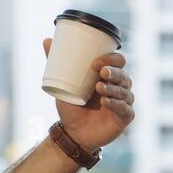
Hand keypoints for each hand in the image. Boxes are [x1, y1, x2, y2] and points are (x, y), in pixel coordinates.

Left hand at [42, 38, 134, 152]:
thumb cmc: (72, 106)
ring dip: (113, 88)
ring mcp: (124, 103)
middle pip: (124, 75)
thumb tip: (47, 40)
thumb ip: (57, 62)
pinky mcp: (125, 117)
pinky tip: (106, 102)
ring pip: (125, 91)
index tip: (96, 61)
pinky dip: (116, 104)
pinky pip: (125, 109)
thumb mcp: (63, 83)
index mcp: (109, 76)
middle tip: (101, 72)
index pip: (118, 62)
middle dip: (114, 72)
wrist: (73, 132)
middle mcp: (119, 87)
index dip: (111, 59)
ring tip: (99, 88)